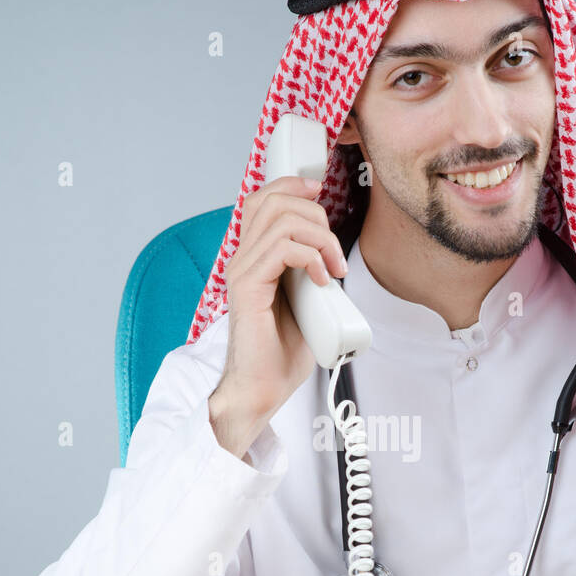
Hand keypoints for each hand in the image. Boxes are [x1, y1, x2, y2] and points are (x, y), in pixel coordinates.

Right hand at [211, 176, 347, 421]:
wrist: (262, 390)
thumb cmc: (280, 356)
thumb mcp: (306, 302)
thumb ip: (311, 272)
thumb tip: (332, 253)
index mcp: (253, 259)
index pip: (262, 199)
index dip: (292, 185)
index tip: (321, 193)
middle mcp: (242, 259)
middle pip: (273, 200)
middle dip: (316, 215)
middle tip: (334, 253)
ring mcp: (241, 271)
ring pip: (282, 219)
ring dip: (320, 238)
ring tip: (332, 268)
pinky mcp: (247, 287)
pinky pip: (282, 248)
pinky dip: (311, 257)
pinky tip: (322, 280)